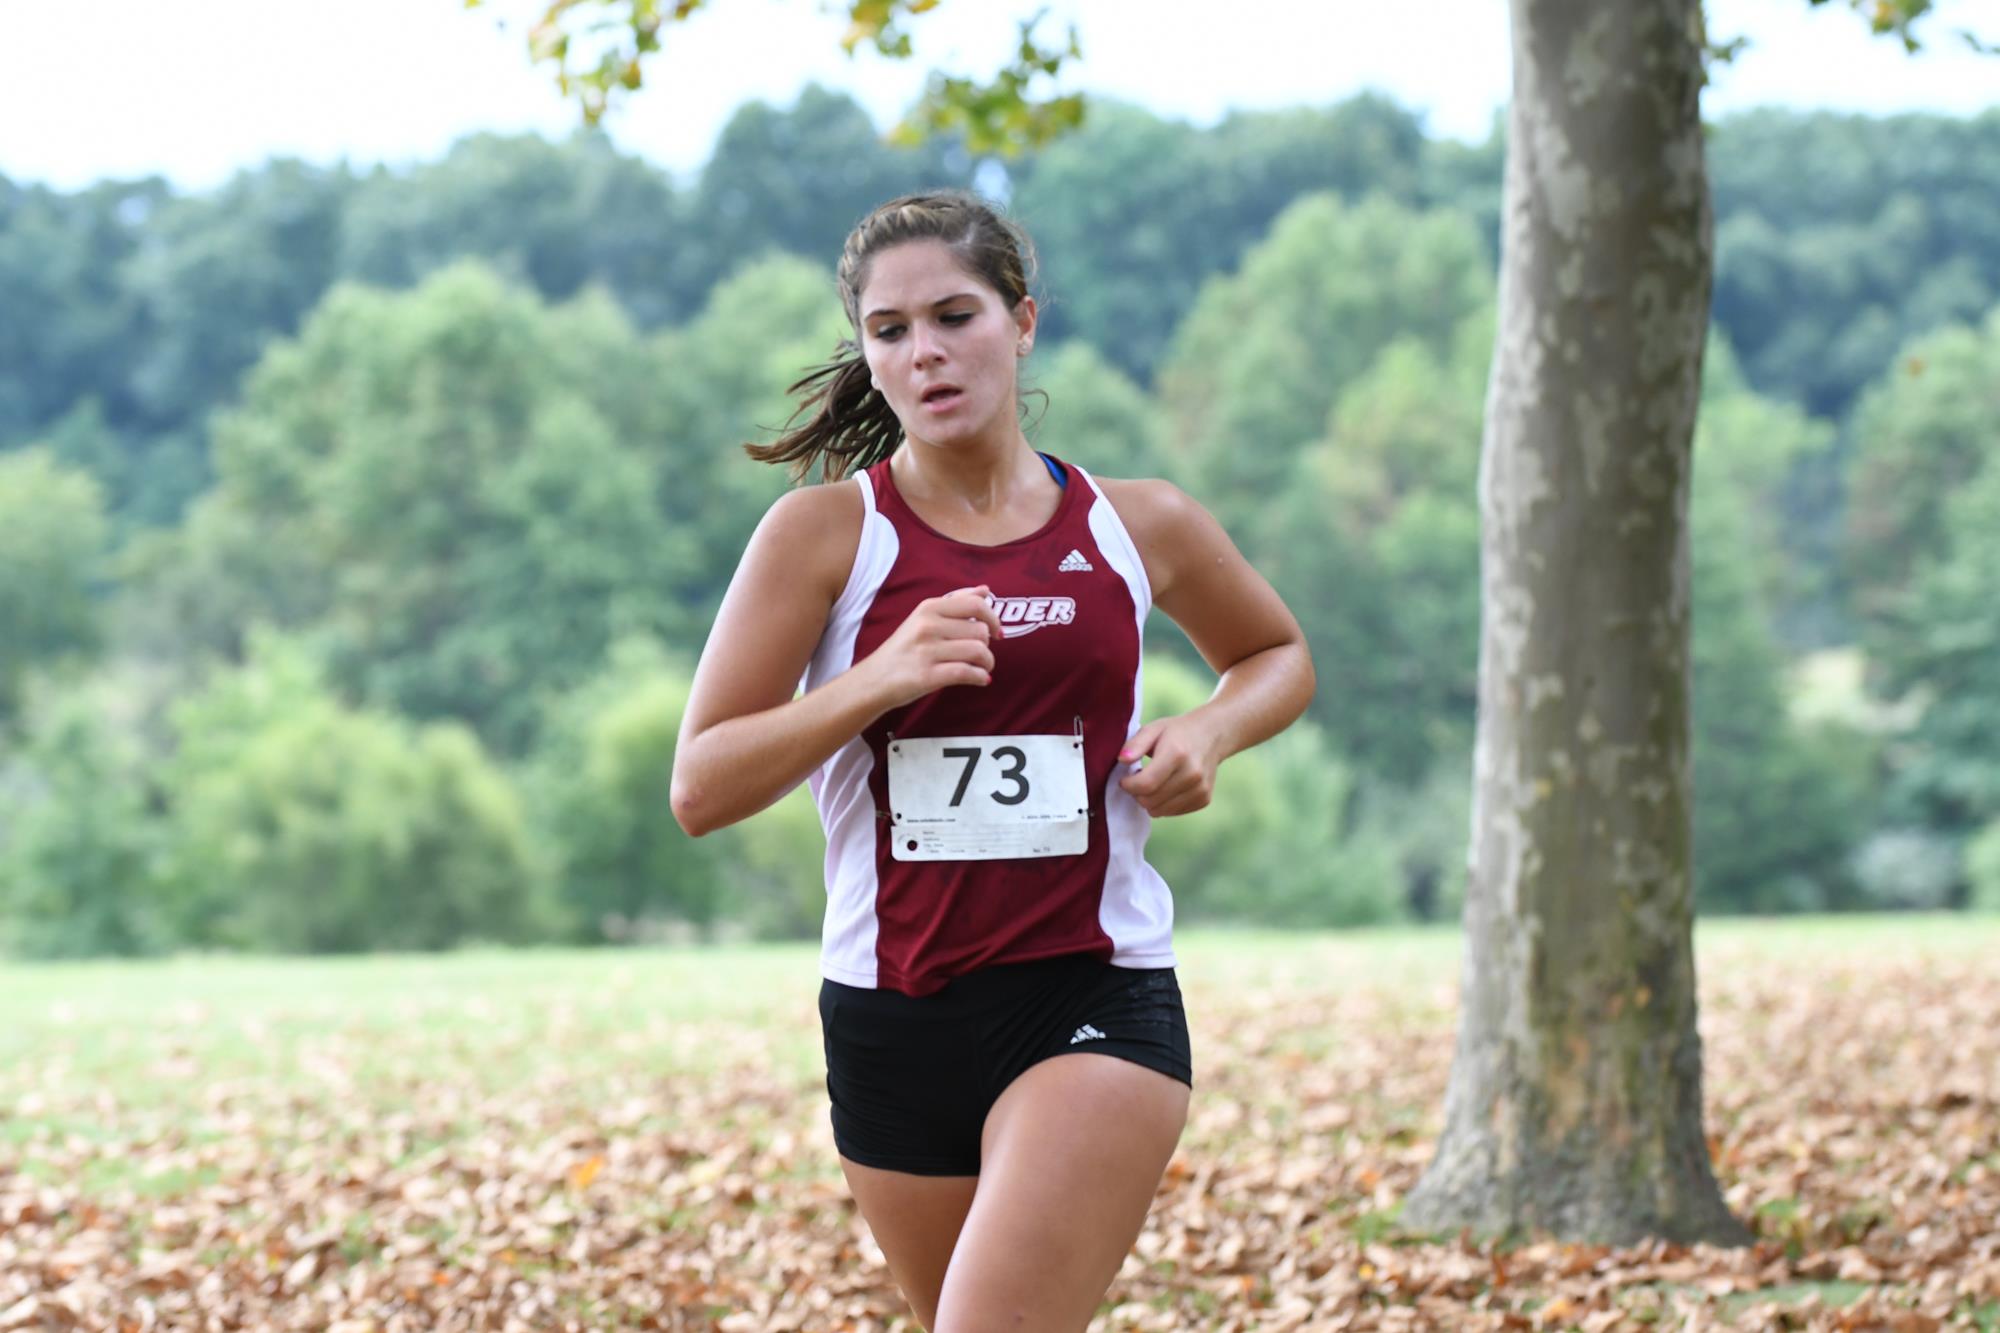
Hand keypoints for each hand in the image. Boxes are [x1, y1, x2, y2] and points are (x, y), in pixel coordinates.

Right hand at [862, 586, 1002, 709]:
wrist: (875, 679)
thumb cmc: (904, 648)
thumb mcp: (923, 618)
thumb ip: (955, 603)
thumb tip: (985, 590)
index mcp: (928, 608)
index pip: (975, 604)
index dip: (993, 618)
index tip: (996, 631)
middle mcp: (927, 626)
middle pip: (980, 630)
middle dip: (988, 644)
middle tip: (980, 653)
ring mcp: (927, 651)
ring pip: (978, 651)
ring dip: (988, 662)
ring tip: (983, 667)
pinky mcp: (927, 676)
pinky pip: (967, 673)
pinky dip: (981, 677)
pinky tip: (981, 679)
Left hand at [1117, 713, 1222, 816]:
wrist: (1211, 736)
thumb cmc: (1176, 733)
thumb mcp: (1153, 729)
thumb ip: (1135, 744)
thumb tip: (1121, 760)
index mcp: (1177, 753)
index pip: (1145, 784)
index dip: (1128, 785)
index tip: (1125, 779)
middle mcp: (1192, 774)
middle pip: (1150, 800)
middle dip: (1136, 794)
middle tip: (1138, 780)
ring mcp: (1200, 789)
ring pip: (1159, 811)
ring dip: (1149, 800)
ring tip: (1152, 783)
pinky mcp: (1204, 800)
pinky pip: (1172, 812)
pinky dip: (1164, 804)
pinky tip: (1167, 787)